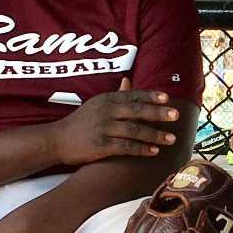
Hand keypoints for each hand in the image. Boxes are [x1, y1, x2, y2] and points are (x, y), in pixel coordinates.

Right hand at [49, 78, 181, 165]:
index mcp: (106, 99)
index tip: (167, 98)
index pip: (132, 95)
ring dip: (155, 134)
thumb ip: (115, 95)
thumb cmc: (79, 122)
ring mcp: (103, 128)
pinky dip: (141, 149)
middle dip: (158, 113)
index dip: (150, 96)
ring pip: (134, 130)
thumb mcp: (96, 104)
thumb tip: (128, 81)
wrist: (56, 140)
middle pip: (137, 111)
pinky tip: (154, 151)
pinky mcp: (101, 145)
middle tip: (176, 115)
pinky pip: (126, 147)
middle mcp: (106, 111)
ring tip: (171, 139)